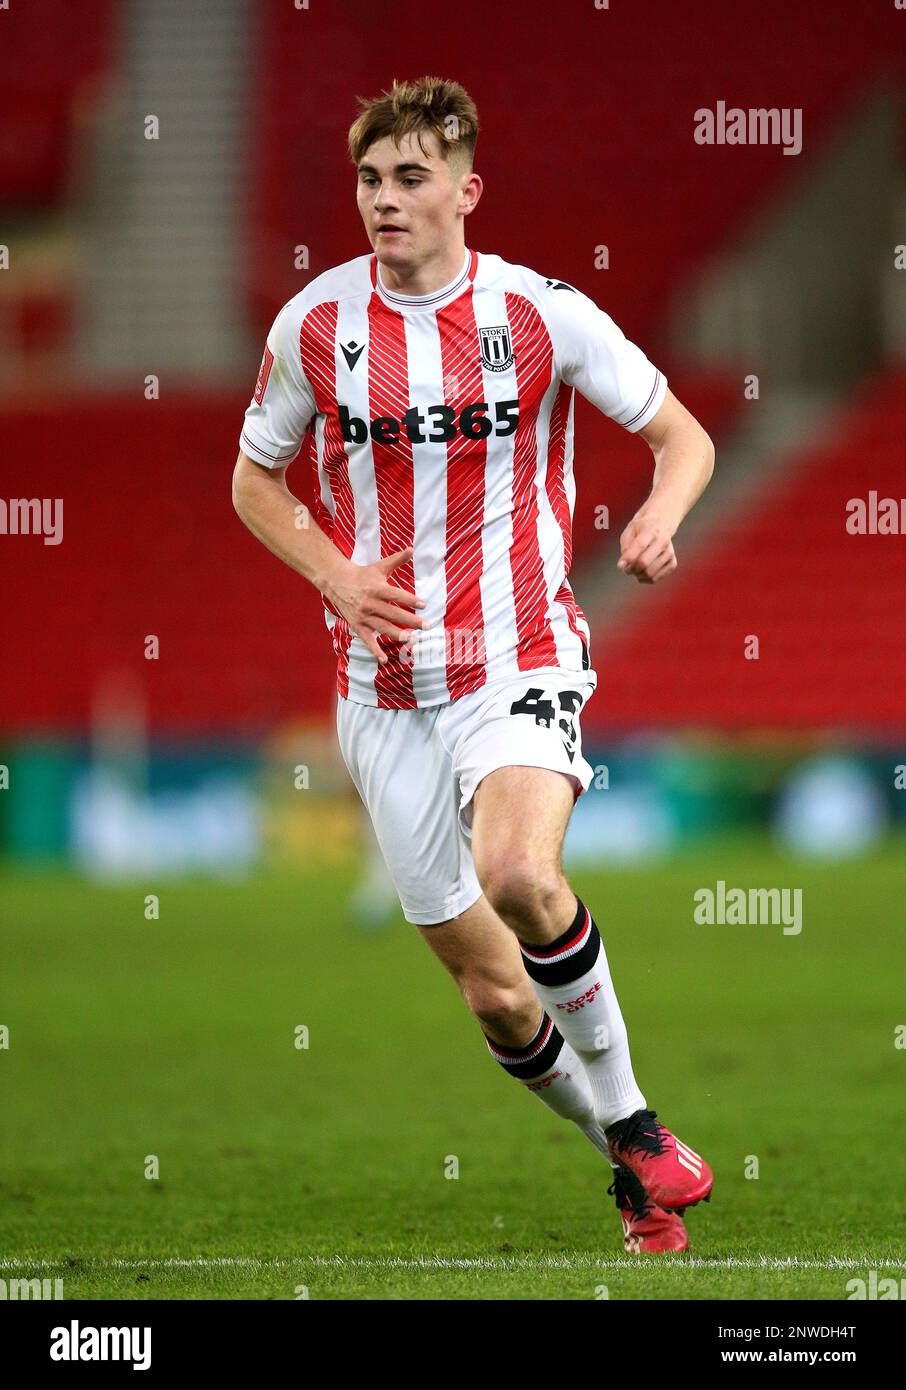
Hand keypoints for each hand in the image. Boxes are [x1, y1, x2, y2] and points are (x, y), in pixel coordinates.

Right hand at [323, 546, 427, 664]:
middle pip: (393, 613)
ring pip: (382, 627)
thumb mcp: (380, 566)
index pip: (397, 595)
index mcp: (377, 588)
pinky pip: (368, 640)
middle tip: (427, 626)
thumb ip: (397, 560)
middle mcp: (371, 603)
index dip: (410, 600)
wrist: (337, 582)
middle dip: (411, 620)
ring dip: (397, 634)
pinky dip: (375, 651)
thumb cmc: (362, 574)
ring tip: (411, 639)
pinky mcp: (358, 625)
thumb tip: (412, 549)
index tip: (424, 604)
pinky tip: (385, 660)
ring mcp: (364, 616)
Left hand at [617, 513, 677, 583]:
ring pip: (649, 573)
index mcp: (651, 529)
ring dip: (637, 574)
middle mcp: (663, 541)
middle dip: (631, 569)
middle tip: (626, 568)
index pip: (640, 545)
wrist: (661, 524)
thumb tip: (623, 566)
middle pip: (644, 562)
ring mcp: (669, 553)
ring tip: (634, 568)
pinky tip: (642, 571)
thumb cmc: (642, 529)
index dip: (628, 558)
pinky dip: (645, 578)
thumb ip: (625, 547)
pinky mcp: (672, 563)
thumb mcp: (630, 531)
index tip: (620, 566)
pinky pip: (655, 579)